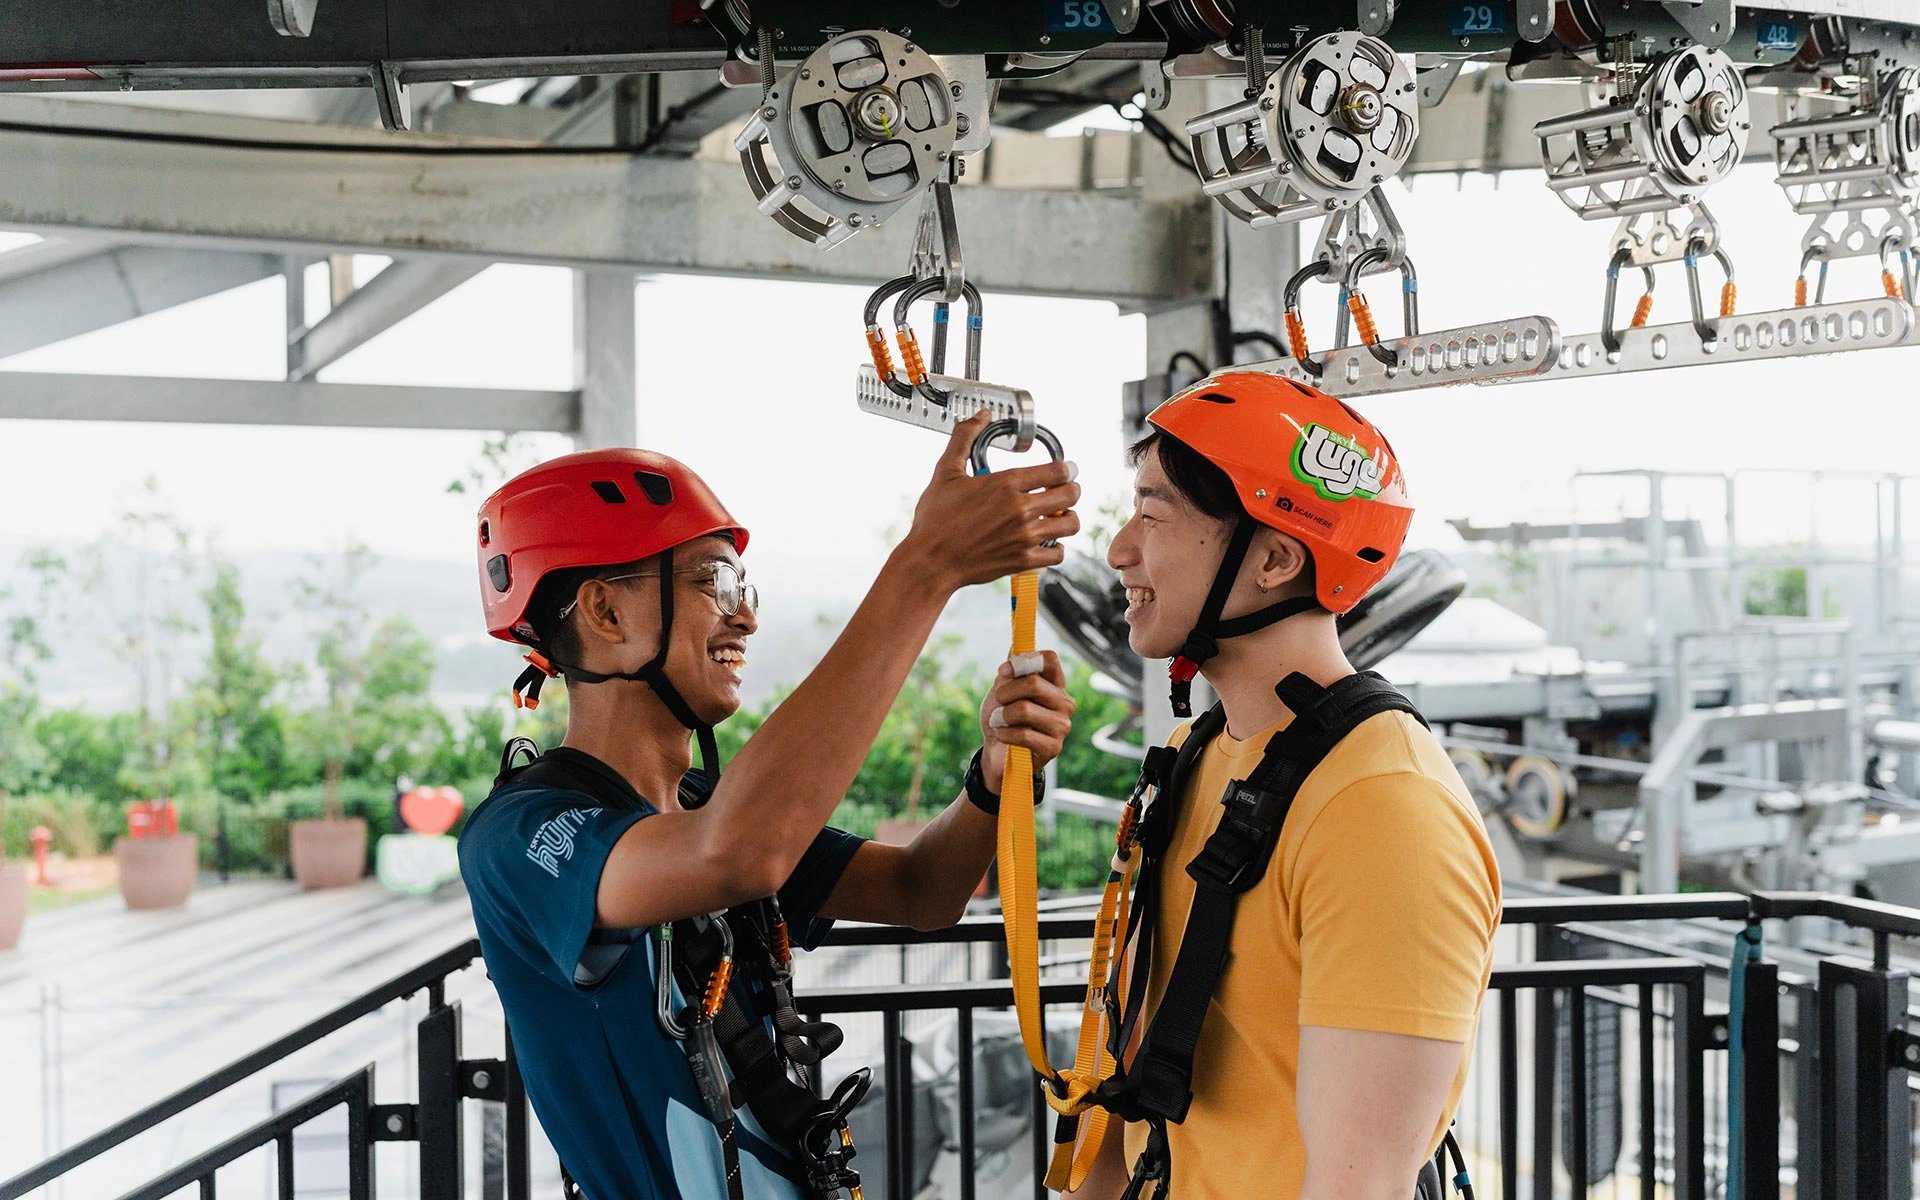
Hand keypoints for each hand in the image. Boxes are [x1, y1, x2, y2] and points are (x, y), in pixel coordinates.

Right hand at [900, 412, 1080, 592]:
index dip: (1065, 468)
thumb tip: (981, 416)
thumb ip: (964, 438)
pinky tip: (1045, 541)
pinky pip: (1058, 553)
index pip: (1058, 470)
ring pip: (1070, 523)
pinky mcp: (1023, 561)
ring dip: (1067, 517)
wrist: (930, 561)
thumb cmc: (936, 520)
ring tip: (1057, 515)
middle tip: (1064, 490)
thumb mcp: (946, 472)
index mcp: (1005, 484)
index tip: (1062, 470)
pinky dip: (1056, 547)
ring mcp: (1024, 536)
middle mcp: (1020, 509)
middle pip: (1070, 493)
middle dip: (1071, 489)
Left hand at [979, 650, 1075, 789]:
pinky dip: (1005, 734)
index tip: (1004, 670)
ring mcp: (1062, 726)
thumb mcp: (1002, 690)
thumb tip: (1016, 646)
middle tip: (998, 702)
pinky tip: (1003, 736)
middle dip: (1006, 692)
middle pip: (1033, 683)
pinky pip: (1023, 734)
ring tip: (999, 722)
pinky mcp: (1053, 747)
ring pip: (1024, 709)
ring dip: (1002, 715)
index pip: (1050, 660)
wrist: (997, 751)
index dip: (1024, 661)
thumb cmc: (1003, 718)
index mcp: (1055, 684)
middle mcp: (1064, 703)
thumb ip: (1011, 670)